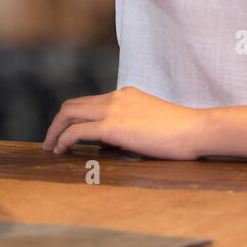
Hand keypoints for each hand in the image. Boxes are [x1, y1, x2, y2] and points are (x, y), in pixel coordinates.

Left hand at [42, 86, 207, 159]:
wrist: (195, 129)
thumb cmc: (180, 133)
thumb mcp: (149, 123)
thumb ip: (126, 128)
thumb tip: (106, 143)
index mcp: (125, 95)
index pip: (89, 102)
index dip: (73, 118)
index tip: (66, 134)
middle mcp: (115, 97)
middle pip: (72, 105)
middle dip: (57, 123)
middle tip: (51, 141)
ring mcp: (113, 110)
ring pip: (69, 113)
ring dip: (55, 131)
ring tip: (51, 148)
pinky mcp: (112, 126)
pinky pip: (77, 131)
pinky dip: (64, 140)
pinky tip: (61, 151)